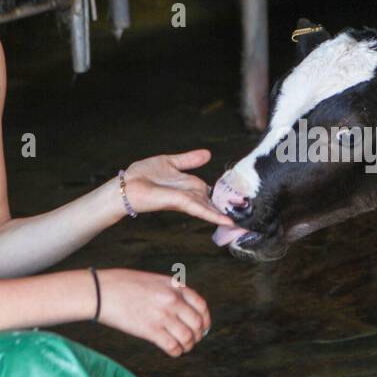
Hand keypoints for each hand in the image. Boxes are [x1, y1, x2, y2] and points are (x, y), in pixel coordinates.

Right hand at [95, 268, 210, 357]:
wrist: (101, 291)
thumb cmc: (123, 284)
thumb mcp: (153, 280)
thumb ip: (170, 291)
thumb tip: (184, 309)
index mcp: (174, 286)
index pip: (201, 306)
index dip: (205, 319)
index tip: (203, 327)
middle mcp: (172, 300)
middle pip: (197, 324)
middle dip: (197, 335)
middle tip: (192, 340)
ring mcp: (162, 315)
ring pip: (187, 337)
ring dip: (187, 345)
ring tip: (183, 347)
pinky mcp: (150, 330)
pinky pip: (172, 346)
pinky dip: (176, 351)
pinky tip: (173, 351)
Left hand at [119, 149, 235, 226]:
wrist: (127, 186)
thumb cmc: (142, 175)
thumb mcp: (170, 162)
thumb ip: (189, 160)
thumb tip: (208, 154)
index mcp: (189, 184)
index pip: (211, 191)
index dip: (225, 195)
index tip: (241, 198)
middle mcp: (190, 194)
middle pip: (213, 203)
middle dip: (229, 209)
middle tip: (249, 213)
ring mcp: (186, 199)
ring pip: (210, 208)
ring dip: (225, 215)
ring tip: (242, 223)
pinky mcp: (180, 202)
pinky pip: (200, 208)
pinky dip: (213, 215)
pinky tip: (226, 220)